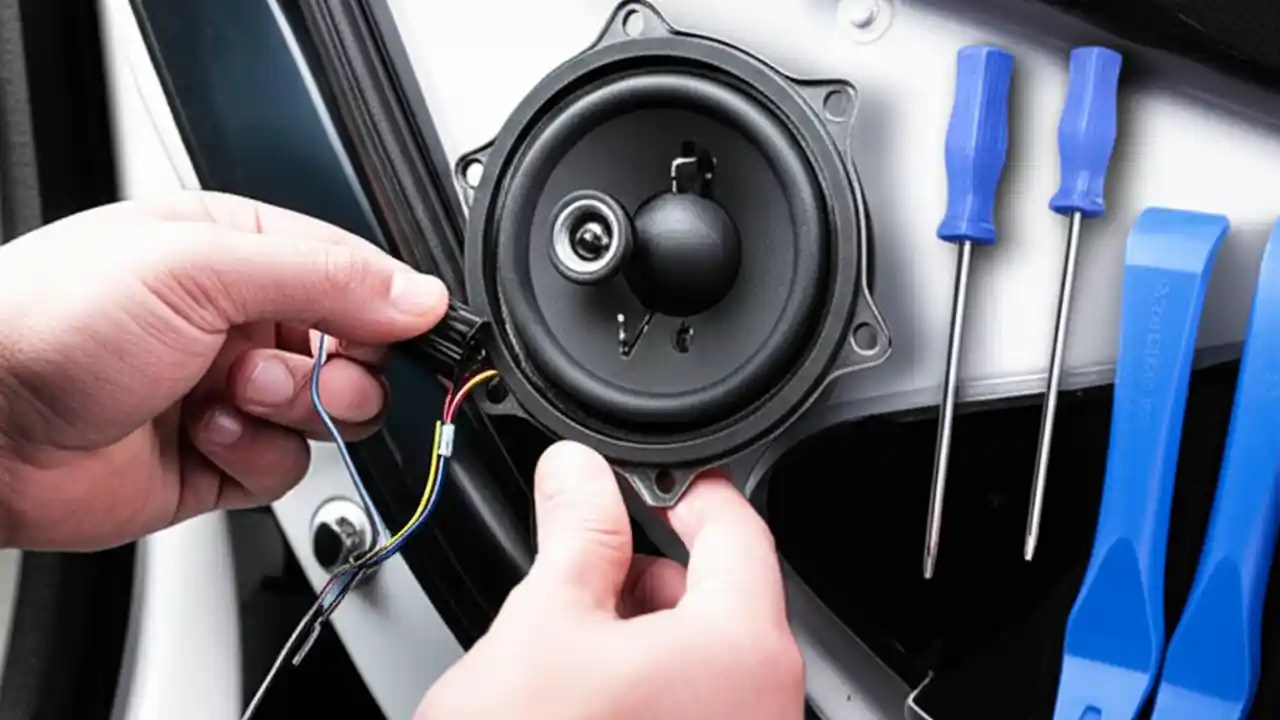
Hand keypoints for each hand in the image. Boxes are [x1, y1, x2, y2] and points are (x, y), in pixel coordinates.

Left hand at [0, 192, 446, 548]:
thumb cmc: (50, 323)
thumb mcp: (199, 268)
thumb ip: (323, 275)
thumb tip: (421, 295)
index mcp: (240, 251)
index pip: (355, 275)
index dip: (388, 309)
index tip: (407, 333)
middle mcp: (242, 320)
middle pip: (359, 352)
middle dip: (336, 370)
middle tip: (280, 368)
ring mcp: (232, 392)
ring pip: (331, 416)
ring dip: (289, 411)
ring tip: (227, 396)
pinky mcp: (219, 459)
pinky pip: (286, 467)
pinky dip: (252, 457)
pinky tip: (202, 436)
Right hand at [419, 442, 804, 719]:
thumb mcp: (544, 629)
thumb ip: (576, 534)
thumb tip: (579, 474)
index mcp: (742, 650)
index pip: (737, 530)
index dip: (685, 490)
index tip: (647, 479)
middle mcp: (765, 708)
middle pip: (719, 599)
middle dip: (645, 576)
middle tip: (579, 571)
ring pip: (701, 661)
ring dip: (639, 639)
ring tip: (565, 657)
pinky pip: (693, 711)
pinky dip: (646, 693)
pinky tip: (582, 706)